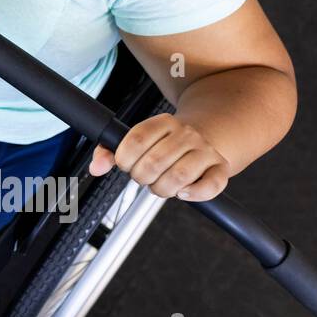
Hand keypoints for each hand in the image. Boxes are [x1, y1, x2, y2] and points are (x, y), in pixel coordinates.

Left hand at [87, 112, 230, 200]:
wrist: (205, 137)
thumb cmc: (164, 144)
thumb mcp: (137, 140)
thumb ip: (109, 151)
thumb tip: (95, 168)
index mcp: (163, 122)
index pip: (136, 140)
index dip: (124, 159)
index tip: (126, 165)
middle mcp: (186, 134)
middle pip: (154, 162)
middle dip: (142, 177)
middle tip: (144, 177)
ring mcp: (205, 151)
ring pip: (179, 176)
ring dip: (162, 189)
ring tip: (160, 185)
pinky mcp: (221, 168)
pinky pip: (210, 186)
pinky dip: (193, 194)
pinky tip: (182, 192)